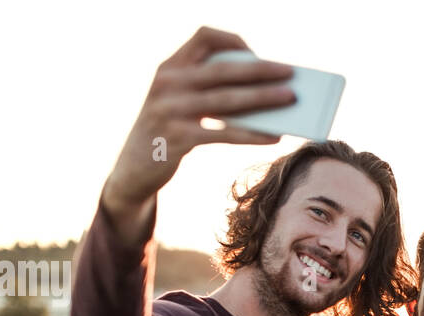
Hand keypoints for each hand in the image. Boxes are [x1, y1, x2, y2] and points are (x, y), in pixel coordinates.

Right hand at [101, 27, 295, 240]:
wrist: (132, 170)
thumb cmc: (167, 132)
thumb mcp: (180, 104)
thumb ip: (210, 92)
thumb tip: (265, 94)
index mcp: (169, 67)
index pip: (203, 36)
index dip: (233, 40)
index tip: (255, 53)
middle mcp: (167, 82)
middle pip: (223, 68)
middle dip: (261, 70)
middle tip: (291, 73)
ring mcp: (170, 110)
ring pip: (227, 100)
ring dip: (264, 99)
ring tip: (290, 100)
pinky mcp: (177, 138)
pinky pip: (224, 134)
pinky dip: (252, 134)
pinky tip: (273, 136)